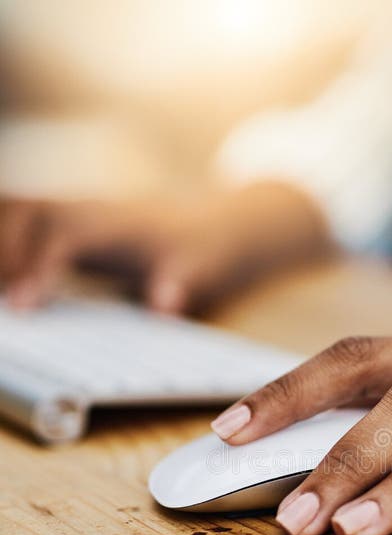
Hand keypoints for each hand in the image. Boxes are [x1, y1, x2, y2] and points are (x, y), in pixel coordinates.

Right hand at [0, 182, 329, 313]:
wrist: (210, 223)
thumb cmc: (201, 250)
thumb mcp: (199, 269)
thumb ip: (180, 284)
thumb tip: (167, 305)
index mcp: (115, 223)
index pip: (64, 235)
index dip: (39, 265)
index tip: (24, 303)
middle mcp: (88, 209)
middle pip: (28, 213)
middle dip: (5, 252)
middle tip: (6, 307)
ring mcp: (74, 210)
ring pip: (20, 211)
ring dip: (3, 246)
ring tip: (2, 300)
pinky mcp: (67, 221)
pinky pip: (23, 222)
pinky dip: (8, 244)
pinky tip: (7, 284)